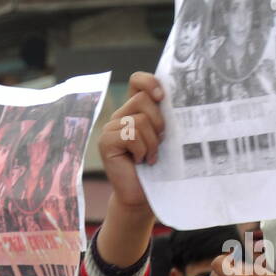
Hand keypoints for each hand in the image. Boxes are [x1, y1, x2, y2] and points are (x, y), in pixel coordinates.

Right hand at [96, 72, 164, 212]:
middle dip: (158, 122)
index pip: (136, 80)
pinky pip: (130, 135)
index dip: (149, 81)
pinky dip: (141, 150)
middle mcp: (120, 116)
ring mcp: (110, 129)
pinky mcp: (105, 143)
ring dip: (151, 142)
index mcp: (134, 110)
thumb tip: (170, 96)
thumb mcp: (165, 135)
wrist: (143, 195)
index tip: (162, 97)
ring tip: (149, 157)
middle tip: (159, 142)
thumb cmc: (158, 166)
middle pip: (142, 99)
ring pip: (139, 120)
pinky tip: (138, 161)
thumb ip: (164, 114)